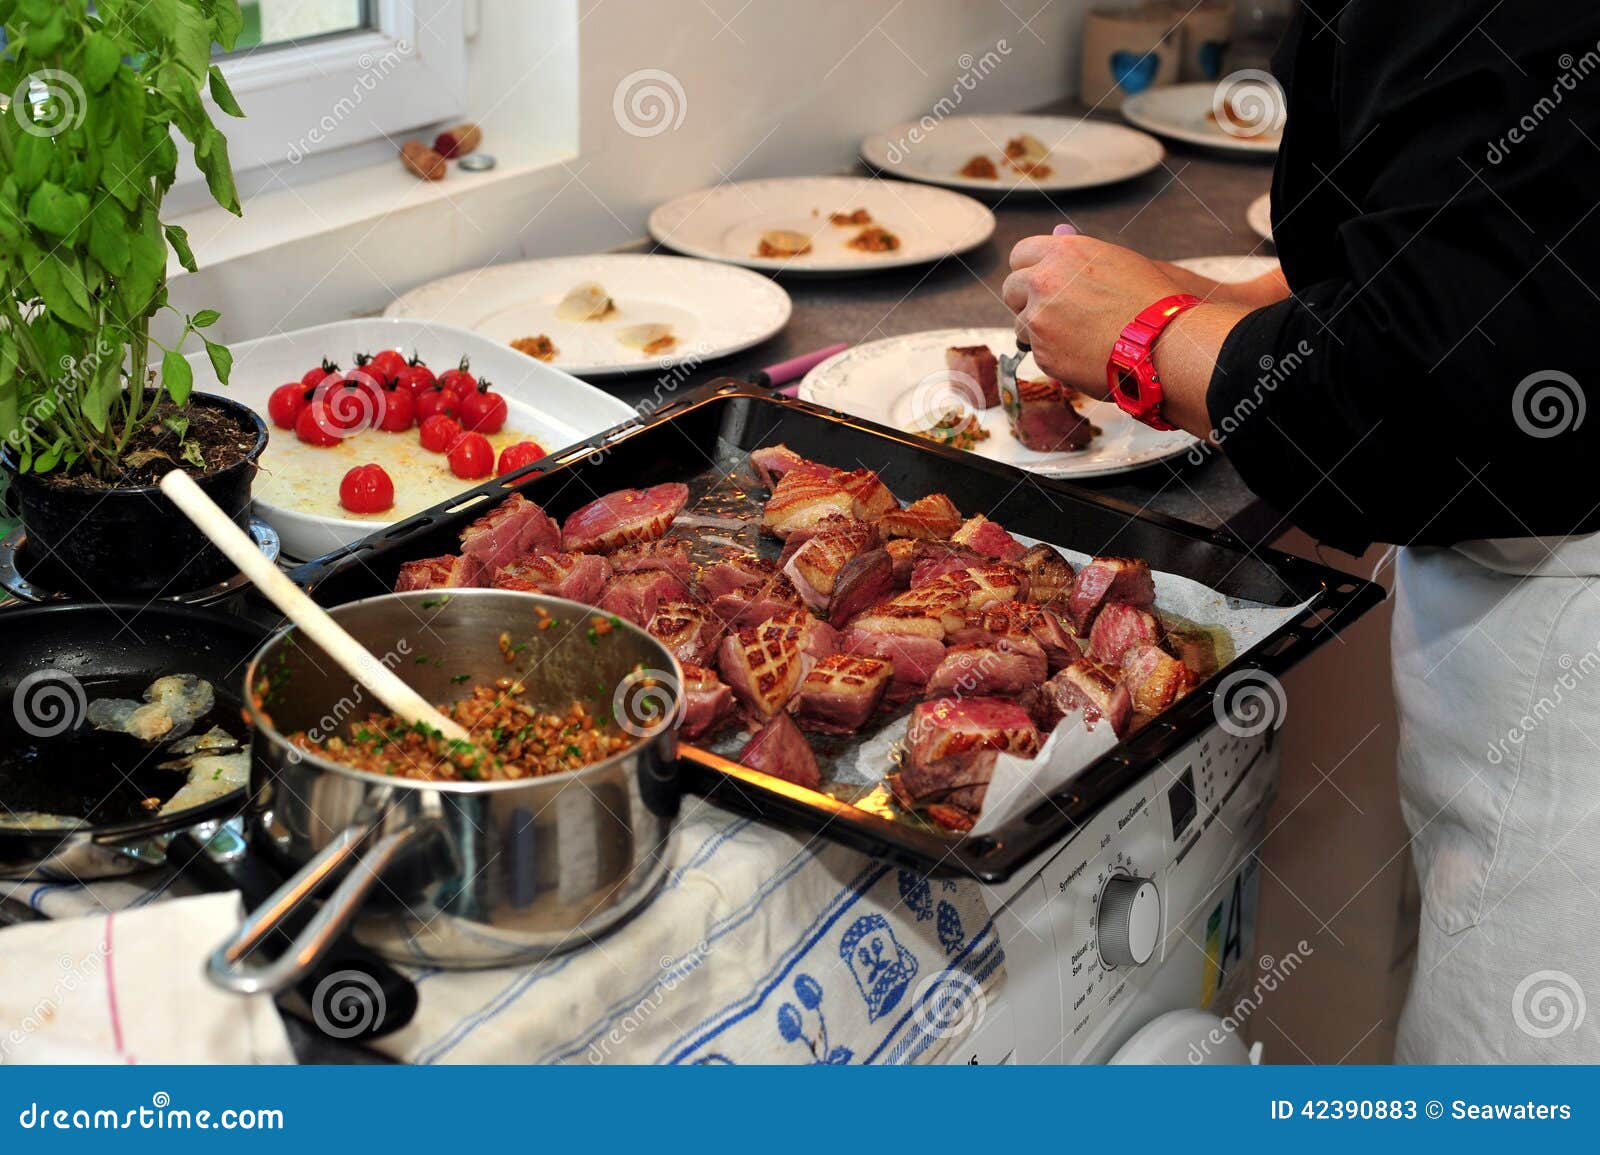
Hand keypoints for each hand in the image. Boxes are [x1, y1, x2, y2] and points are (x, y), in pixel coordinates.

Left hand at [1003, 234, 1184, 397]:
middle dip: (1026, 300)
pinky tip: (1084, 354)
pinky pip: (1037, 353)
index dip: (1030, 269)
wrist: (1165, 342)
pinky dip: (1055, 356)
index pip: (1021, 254)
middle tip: (1051, 312)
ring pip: (1021, 325)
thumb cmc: (1150, 300)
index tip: (1038, 281)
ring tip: (1079, 336)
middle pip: (1011, 288)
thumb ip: (1078, 254)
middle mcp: (1044, 281)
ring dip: (1040, 332)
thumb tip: (1058, 232)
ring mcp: (1039, 319)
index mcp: (1062, 252)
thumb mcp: (1115, 262)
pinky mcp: (1042, 353)